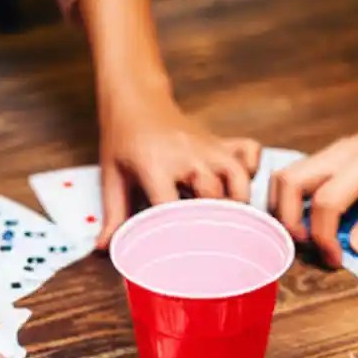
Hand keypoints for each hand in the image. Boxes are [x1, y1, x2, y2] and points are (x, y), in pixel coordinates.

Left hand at [97, 91, 259, 247]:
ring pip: (237, 180)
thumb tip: (105, 249)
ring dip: (238, 205)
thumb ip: (113, 214)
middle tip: (208, 251)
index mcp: (155, 165)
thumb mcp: (112, 176)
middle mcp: (188, 155)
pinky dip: (252, 173)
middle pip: (211, 196)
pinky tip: (239, 190)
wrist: (137, 99)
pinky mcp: (222, 143)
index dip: (177, 235)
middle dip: (211, 224)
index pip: (171, 207)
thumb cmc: (123, 141)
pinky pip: (250, 155)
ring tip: (229, 226)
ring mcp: (209, 147)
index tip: (179, 258)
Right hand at [270, 98, 357, 267]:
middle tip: (308, 247)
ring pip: (283, 178)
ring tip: (305, 236)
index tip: (336, 259)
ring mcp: (327, 154)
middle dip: (288, 222)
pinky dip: (291, 203)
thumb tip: (356, 246)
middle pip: (288, 182)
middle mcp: (337, 155)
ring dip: (284, 211)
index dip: (324, 237)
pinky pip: (294, 178)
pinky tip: (310, 220)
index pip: (327, 201)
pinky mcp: (325, 159)